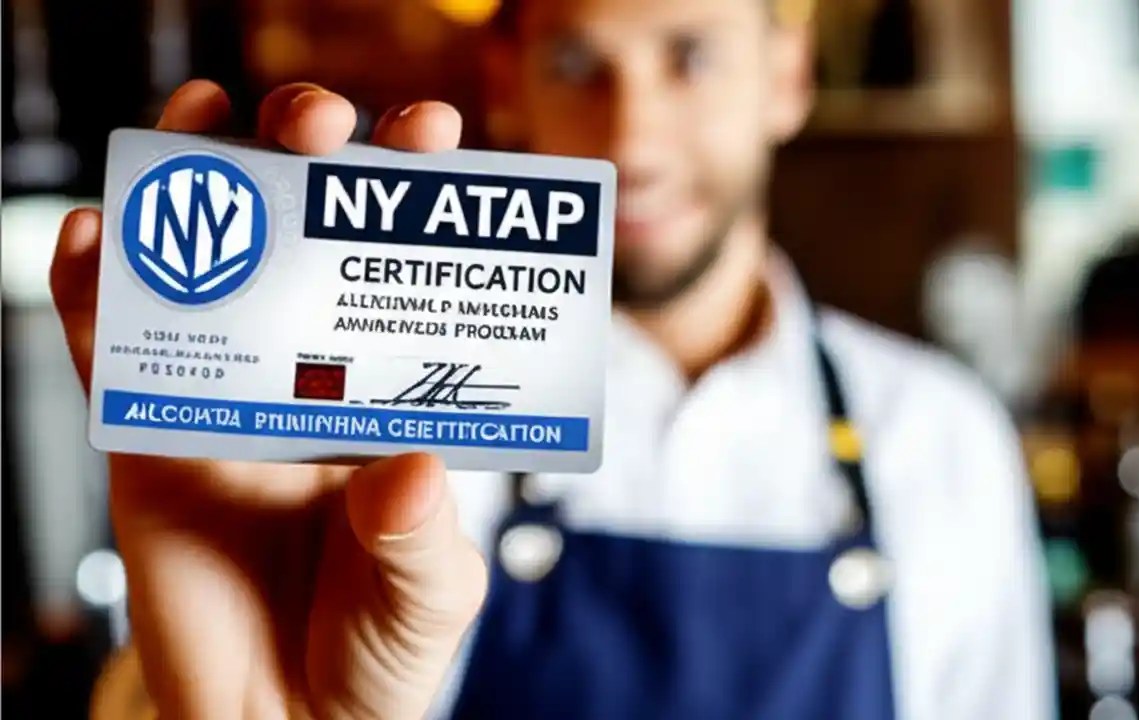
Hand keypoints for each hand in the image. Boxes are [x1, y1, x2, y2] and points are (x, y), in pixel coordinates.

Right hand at [51, 80, 484, 719]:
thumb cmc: (378, 645)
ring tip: (203, 121)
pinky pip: (115, 354)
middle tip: (318, 127)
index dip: (414, 199)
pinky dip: (96, 291)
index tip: (430, 138)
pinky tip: (93, 236)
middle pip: (308, 238)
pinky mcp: (149, 440)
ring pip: (207, 267)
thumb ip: (421, 538)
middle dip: (309, 160)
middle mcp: (311, 375)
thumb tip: (399, 468)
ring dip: (199, 184)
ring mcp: (227, 397)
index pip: (409, 272)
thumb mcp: (430, 594)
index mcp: (393, 392)